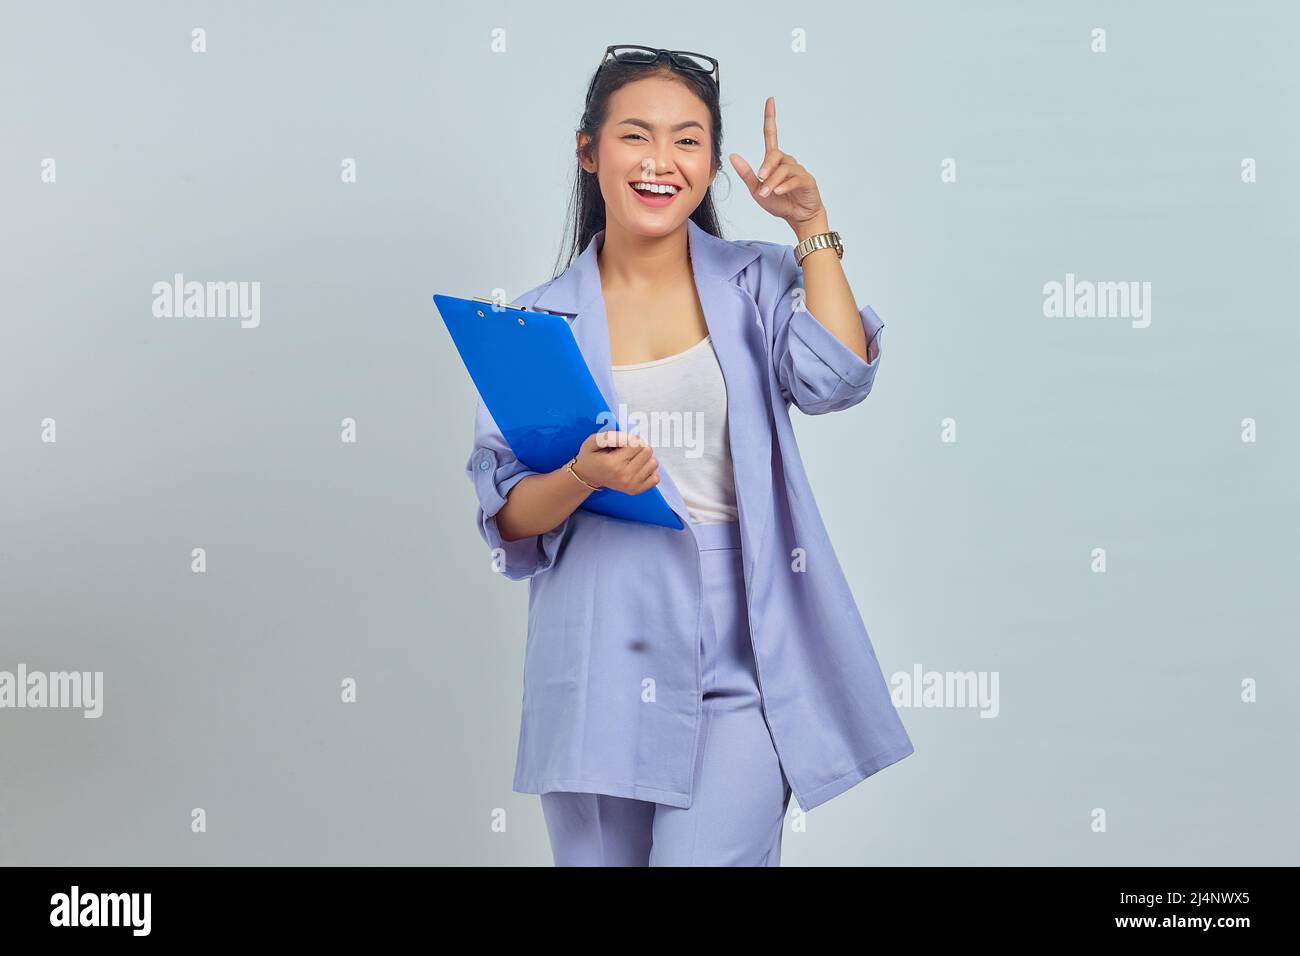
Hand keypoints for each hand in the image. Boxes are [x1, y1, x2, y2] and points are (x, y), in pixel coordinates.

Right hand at [573, 430, 659, 494]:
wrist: (588, 476)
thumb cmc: (591, 457)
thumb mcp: (593, 441)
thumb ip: (609, 436)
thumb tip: (629, 438)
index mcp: (614, 464)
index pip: (637, 443)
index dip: (630, 439)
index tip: (621, 443)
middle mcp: (625, 476)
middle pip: (647, 451)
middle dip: (638, 447)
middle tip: (626, 451)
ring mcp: (632, 485)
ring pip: (654, 463)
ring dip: (644, 459)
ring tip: (631, 460)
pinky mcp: (636, 490)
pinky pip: (655, 477)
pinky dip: (648, 471)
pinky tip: (637, 469)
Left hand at [729, 96, 826, 229]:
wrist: (798, 218)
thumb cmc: (779, 203)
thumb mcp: (757, 190)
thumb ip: (746, 174)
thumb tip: (733, 155)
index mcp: (775, 161)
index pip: (771, 134)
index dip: (770, 118)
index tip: (770, 101)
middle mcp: (787, 162)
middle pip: (775, 155)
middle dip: (766, 167)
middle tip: (760, 179)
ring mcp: (799, 170)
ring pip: (784, 169)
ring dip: (773, 181)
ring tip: (767, 193)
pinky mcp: (807, 180)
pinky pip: (795, 179)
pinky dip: (785, 186)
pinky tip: (778, 192)